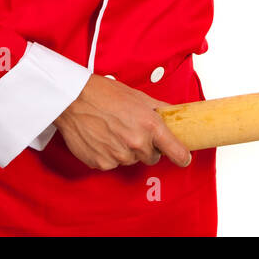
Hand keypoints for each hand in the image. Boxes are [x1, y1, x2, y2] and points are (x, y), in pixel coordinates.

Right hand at [53, 74, 191, 170]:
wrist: (74, 100)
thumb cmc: (105, 94)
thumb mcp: (139, 97)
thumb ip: (160, 109)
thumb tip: (175, 113)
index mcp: (150, 125)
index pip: (175, 150)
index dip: (181, 156)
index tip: (184, 158)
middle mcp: (136, 143)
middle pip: (152, 157)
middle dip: (147, 148)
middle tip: (134, 132)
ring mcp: (119, 156)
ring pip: (131, 160)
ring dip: (127, 151)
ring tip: (114, 132)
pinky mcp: (102, 163)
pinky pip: (113, 164)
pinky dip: (110, 155)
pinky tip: (102, 139)